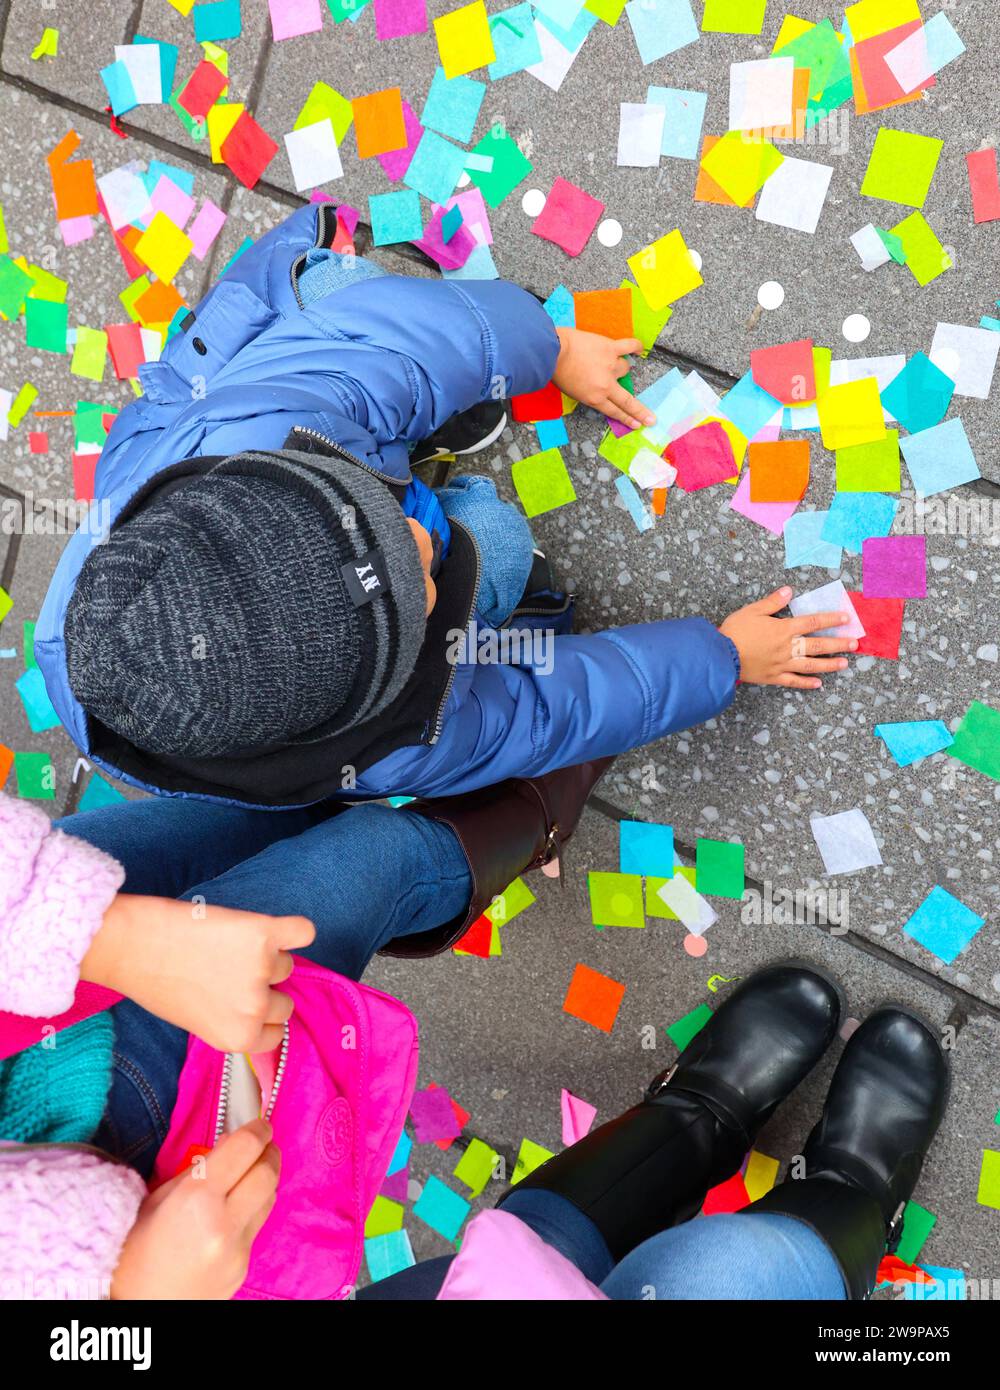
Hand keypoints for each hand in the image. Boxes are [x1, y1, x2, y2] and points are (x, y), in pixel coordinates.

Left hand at [81, 895, 315, 1052]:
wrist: (130, 945)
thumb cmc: (155, 983)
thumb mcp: (196, 1022)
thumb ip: (234, 1022)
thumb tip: (267, 1009)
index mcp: (238, 1037)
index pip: (276, 1033)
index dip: (258, 1016)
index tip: (242, 1002)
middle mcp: (254, 1008)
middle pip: (284, 1002)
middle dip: (263, 989)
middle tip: (232, 972)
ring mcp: (261, 969)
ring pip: (286, 965)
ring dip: (266, 957)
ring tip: (230, 948)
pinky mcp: (263, 932)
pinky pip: (303, 932)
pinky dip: (295, 931)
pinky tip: (280, 930)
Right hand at [111, 1120, 279, 1299]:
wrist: (135, 1307)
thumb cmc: (133, 1249)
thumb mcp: (155, 1198)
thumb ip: (197, 1169)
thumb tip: (230, 1145)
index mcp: (196, 1198)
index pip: (245, 1148)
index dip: (257, 1129)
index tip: (259, 1124)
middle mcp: (223, 1223)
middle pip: (268, 1171)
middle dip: (268, 1151)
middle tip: (261, 1144)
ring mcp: (238, 1249)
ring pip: (269, 1198)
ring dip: (264, 1179)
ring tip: (248, 1174)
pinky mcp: (244, 1268)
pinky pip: (257, 1227)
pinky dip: (251, 1210)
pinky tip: (233, 1211)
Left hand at [552, 327, 654, 430]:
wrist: (553, 352)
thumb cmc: (557, 372)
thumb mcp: (573, 394)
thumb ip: (590, 395)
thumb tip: (601, 392)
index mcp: (595, 398)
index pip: (615, 411)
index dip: (627, 419)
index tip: (638, 425)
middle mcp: (606, 385)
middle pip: (628, 401)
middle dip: (641, 412)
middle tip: (651, 419)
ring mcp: (610, 366)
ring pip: (625, 369)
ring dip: (619, 368)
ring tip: (607, 363)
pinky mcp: (611, 348)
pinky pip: (629, 346)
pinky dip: (635, 347)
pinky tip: (639, 349)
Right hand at [719, 586, 858, 689]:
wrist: (720, 656)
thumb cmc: (734, 631)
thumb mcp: (752, 611)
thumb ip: (772, 602)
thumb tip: (789, 591)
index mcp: (783, 629)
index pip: (813, 622)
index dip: (830, 619)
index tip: (846, 619)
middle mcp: (787, 647)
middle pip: (818, 645)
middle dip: (838, 644)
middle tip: (855, 644)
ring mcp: (782, 664)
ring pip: (810, 665)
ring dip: (829, 664)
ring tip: (845, 664)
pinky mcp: (773, 677)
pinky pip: (793, 681)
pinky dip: (806, 683)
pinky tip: (818, 684)